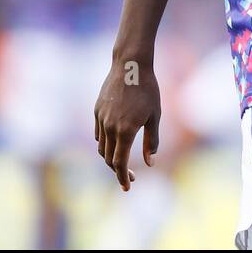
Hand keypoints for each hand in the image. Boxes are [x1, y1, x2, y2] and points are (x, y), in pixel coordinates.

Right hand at [94, 59, 161, 190]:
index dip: (123, 177)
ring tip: (122, 161)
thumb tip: (149, 163)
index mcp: (126, 130)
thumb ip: (151, 141)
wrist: (130, 65)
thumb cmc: (148, 90)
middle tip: (131, 176)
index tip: (127, 187)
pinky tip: (115, 143)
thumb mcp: (155, 116)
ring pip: (101, 147)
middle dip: (118, 170)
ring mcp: (100, 118)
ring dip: (110, 158)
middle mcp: (110, 127)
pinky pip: (98, 133)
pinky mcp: (96, 110)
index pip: (119, 163)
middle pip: (108, 158)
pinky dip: (105, 143)